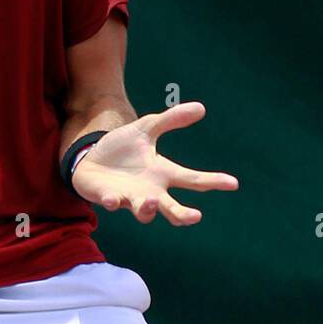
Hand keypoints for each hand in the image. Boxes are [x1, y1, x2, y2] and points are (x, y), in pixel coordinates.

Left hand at [70, 101, 237, 225]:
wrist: (89, 157)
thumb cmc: (122, 148)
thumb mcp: (146, 129)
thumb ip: (170, 120)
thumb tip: (201, 107)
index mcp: (162, 173)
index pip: (191, 179)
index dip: (212, 181)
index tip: (233, 183)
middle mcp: (149, 191)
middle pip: (171, 208)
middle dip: (183, 214)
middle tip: (195, 216)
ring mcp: (129, 197)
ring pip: (144, 212)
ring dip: (149, 209)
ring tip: (153, 201)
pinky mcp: (107, 197)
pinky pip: (112, 203)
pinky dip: (113, 202)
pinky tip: (114, 200)